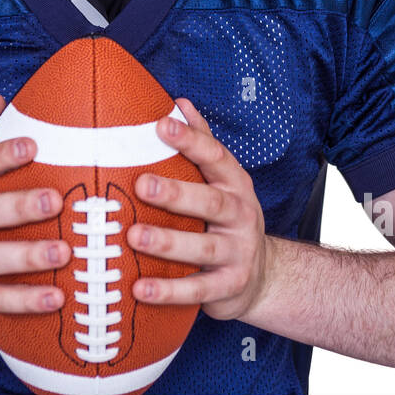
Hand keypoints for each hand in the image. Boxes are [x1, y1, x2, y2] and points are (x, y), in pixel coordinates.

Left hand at [128, 98, 270, 320]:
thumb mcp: (222, 181)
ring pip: (203, 246)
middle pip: (210, 202)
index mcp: (235, 184)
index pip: (216, 157)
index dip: (190, 140)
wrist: (260, 276)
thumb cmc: (227, 220)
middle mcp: (241, 216)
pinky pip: (198, 290)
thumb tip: (180, 102)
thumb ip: (202, 143)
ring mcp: (238, 253)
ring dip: (168, 242)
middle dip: (176, 193)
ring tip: (134, 236)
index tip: (161, 125)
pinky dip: (169, 291)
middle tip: (141, 184)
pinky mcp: (229, 287)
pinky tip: (139, 289)